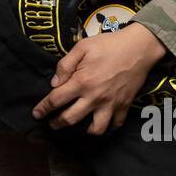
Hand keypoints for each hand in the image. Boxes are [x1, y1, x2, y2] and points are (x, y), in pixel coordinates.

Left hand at [31, 22, 168, 133]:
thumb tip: (54, 84)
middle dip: (57, 123)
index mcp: (81, 82)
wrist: (139, 47)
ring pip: (95, 129)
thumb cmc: (108, 44)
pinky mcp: (124, 106)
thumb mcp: (82, 47)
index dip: (43, 108)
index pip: (56, 100)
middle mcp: (94, 97)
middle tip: (52, 123)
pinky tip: (102, 121)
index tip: (36, 114)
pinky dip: (108, 126)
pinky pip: (115, 124)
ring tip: (78, 127)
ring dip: (84, 131)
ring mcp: (110, 104)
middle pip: (70, 119)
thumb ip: (65, 65)